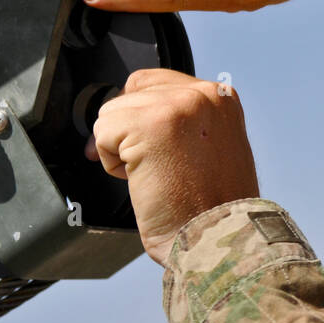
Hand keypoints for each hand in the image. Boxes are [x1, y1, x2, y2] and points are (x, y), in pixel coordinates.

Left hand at [86, 69, 259, 264]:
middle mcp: (202, 95)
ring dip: (121, 149)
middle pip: (131, 95)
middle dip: (130, 132)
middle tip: (155, 168)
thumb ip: (186, 122)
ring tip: (155, 176)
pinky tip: (143, 179)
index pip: (155, 84)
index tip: (151, 147)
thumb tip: (134, 115)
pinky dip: (112, 162)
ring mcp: (175, 107)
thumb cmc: (214, 208)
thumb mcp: (214, 146)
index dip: (141, 117)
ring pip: (113, 113)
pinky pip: (102, 133)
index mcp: (221, 98)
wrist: (219, 238)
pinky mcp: (148, 126)